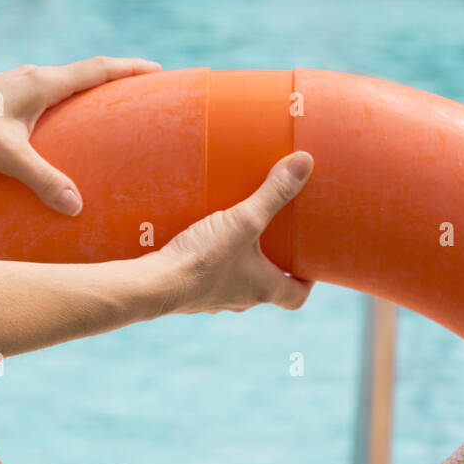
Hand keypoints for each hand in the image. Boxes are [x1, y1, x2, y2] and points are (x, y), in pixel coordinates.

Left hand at [0, 55, 160, 215]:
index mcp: (42, 83)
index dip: (130, 69)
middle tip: (143, 94)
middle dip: (117, 82)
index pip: (98, 69)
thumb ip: (43, 180)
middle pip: (86, 74)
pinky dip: (67, 109)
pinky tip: (62, 134)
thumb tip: (77, 207)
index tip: (159, 70)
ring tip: (110, 116)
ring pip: (65, 87)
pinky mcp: (4, 102)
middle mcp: (33, 79)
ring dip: (90, 95)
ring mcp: (17, 88)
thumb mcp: (7, 157)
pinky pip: (47, 100)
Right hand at [156, 152, 313, 314]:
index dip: (307, 282)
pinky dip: (213, 264)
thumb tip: (305, 163)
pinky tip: (203, 243)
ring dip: (242, 263)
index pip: (295, 297)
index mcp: (262, 289)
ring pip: (237, 283)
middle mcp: (241, 299)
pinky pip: (208, 279)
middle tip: (276, 241)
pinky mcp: (190, 293)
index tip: (308, 265)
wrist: (155, 284)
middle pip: (266, 287)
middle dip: (273, 265)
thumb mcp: (244, 219)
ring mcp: (214, 299)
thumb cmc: (204, 258)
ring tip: (238, 236)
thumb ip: (273, 192)